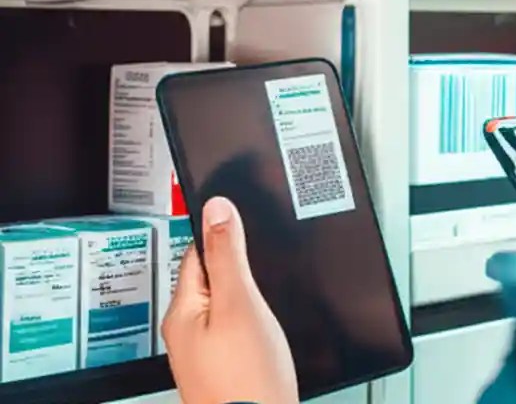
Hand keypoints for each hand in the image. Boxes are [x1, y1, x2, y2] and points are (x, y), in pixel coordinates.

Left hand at [164, 197, 298, 403]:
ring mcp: (203, 352)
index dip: (221, 235)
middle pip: (209, 280)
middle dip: (234, 266)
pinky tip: (263, 326)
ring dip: (242, 294)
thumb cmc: (246, 377)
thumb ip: (228, 255)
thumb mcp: (240, 303)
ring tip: (264, 294)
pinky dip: (248, 320)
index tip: (242, 222)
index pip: (196, 254)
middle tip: (259, 259)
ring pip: (222, 305)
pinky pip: (232, 329)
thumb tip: (217, 209)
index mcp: (181, 311)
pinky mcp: (222, 366)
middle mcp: (185, 332)